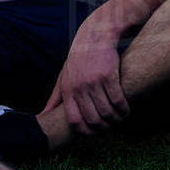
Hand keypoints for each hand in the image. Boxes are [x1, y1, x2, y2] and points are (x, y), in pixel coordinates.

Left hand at [42, 17, 128, 134]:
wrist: (94, 36)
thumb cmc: (79, 60)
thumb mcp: (63, 77)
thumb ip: (55, 97)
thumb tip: (43, 114)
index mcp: (67, 90)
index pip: (74, 121)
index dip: (86, 132)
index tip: (94, 132)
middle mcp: (79, 87)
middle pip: (93, 120)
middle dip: (104, 127)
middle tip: (110, 126)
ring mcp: (93, 82)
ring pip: (107, 112)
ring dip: (116, 119)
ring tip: (119, 118)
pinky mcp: (108, 75)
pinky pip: (118, 100)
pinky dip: (124, 109)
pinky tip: (126, 109)